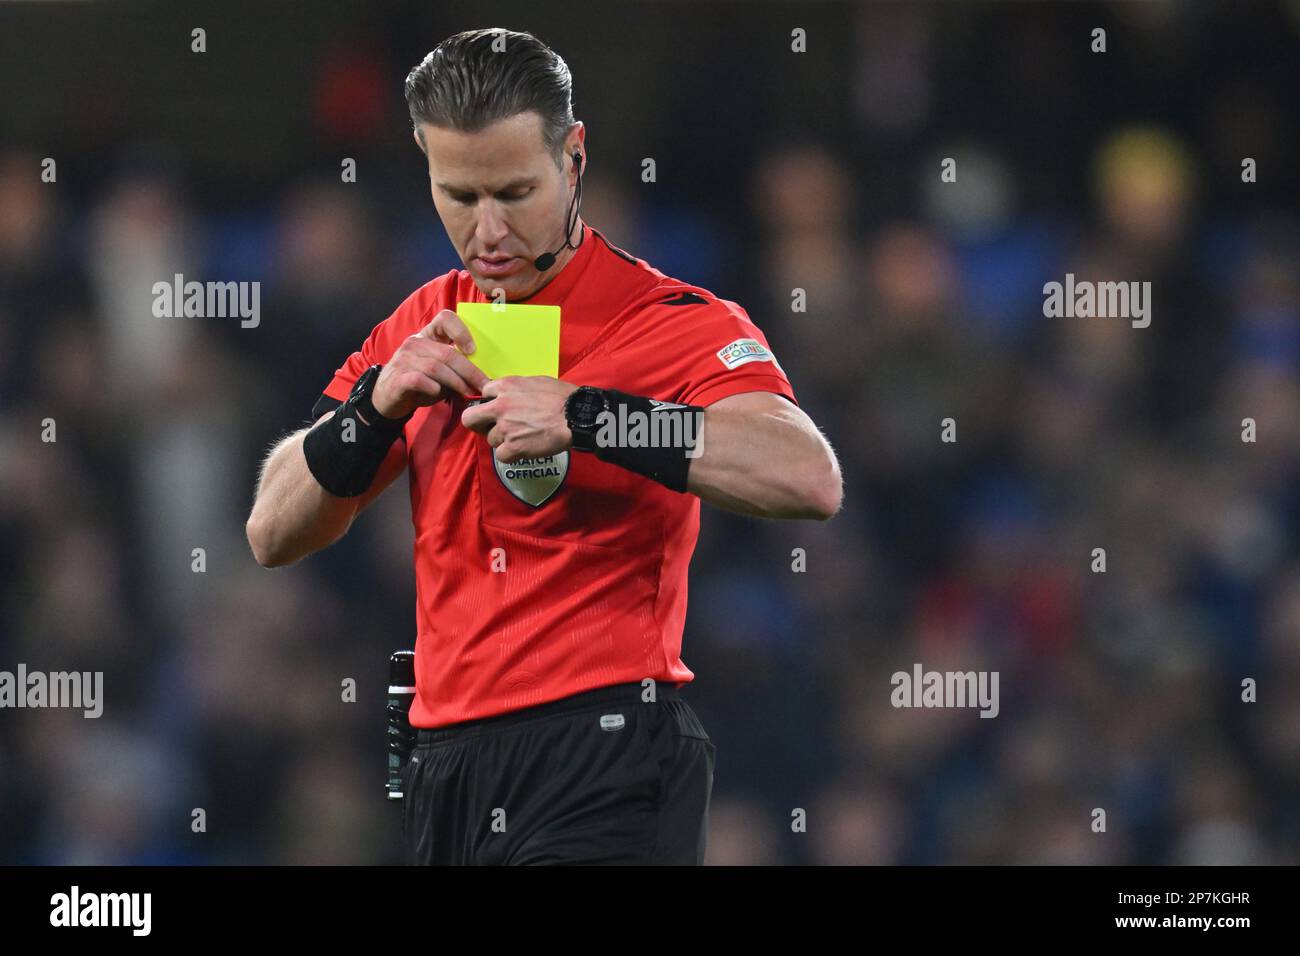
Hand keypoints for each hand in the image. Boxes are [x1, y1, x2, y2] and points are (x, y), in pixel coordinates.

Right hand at [371, 309, 490, 418]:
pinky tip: (438, 392)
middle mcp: (415, 343)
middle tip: (483, 385)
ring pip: (435, 367)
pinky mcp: (397, 378)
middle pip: (447, 353)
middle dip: (469, 371)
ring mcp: (404, 359)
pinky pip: (418, 380)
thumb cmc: (421, 382)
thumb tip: (483, 377)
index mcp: (428, 335)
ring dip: (455, 382)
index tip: (473, 350)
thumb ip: (457, 368)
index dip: (461, 331)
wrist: (388, 397)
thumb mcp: (441, 371)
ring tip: (467, 392)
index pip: (445, 319)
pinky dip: (432, 387)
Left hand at [460, 376, 580, 462]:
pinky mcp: (513, 447)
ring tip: (522, 438)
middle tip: (490, 428)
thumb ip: (517, 388)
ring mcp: (505, 428)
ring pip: (490, 439)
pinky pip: (501, 456)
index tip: (498, 409)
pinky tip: (524, 449)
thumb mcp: (536, 381)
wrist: (577, 416)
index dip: (490, 402)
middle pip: (470, 419)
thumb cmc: (563, 397)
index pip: (483, 394)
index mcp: (505, 386)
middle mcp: (500, 406)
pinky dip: (511, 455)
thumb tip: (510, 394)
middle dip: (478, 424)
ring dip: (503, 441)